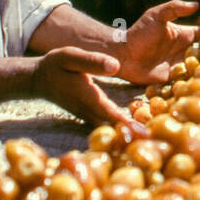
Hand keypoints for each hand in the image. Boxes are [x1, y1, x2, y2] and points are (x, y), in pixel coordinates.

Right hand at [31, 47, 147, 136]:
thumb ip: (92, 61)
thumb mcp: (70, 56)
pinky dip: (124, 129)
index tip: (146, 135)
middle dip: (136, 135)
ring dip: (131, 134)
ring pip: (114, 130)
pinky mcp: (92, 118)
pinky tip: (141, 129)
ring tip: (156, 139)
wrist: (40, 80)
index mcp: (88, 98)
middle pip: (117, 128)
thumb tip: (115, 66)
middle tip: (159, 142)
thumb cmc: (55, 66)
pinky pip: (110, 127)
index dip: (129, 126)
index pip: (113, 116)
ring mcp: (91, 118)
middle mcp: (91, 113)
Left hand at [117, 0, 199, 84]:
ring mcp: (180, 65)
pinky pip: (189, 81)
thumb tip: (196, 4)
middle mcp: (185, 51)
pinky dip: (199, 82)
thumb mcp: (156, 16)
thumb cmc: (139, 33)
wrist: (123, 55)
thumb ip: (174, 8)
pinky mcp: (173, 80)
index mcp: (184, 35)